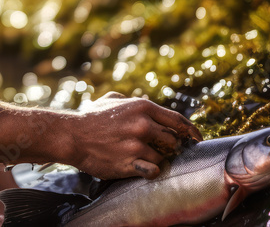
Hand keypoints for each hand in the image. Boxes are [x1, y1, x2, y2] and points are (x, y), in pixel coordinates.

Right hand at [68, 92, 200, 179]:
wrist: (72, 136)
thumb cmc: (91, 117)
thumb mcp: (112, 99)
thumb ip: (133, 101)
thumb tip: (147, 103)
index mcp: (142, 107)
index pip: (177, 120)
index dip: (191, 130)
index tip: (197, 138)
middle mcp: (142, 125)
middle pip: (172, 139)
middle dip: (169, 145)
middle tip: (160, 148)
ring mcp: (136, 145)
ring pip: (163, 156)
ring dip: (157, 158)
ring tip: (142, 156)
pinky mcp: (129, 162)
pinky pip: (153, 170)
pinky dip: (150, 169)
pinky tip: (141, 166)